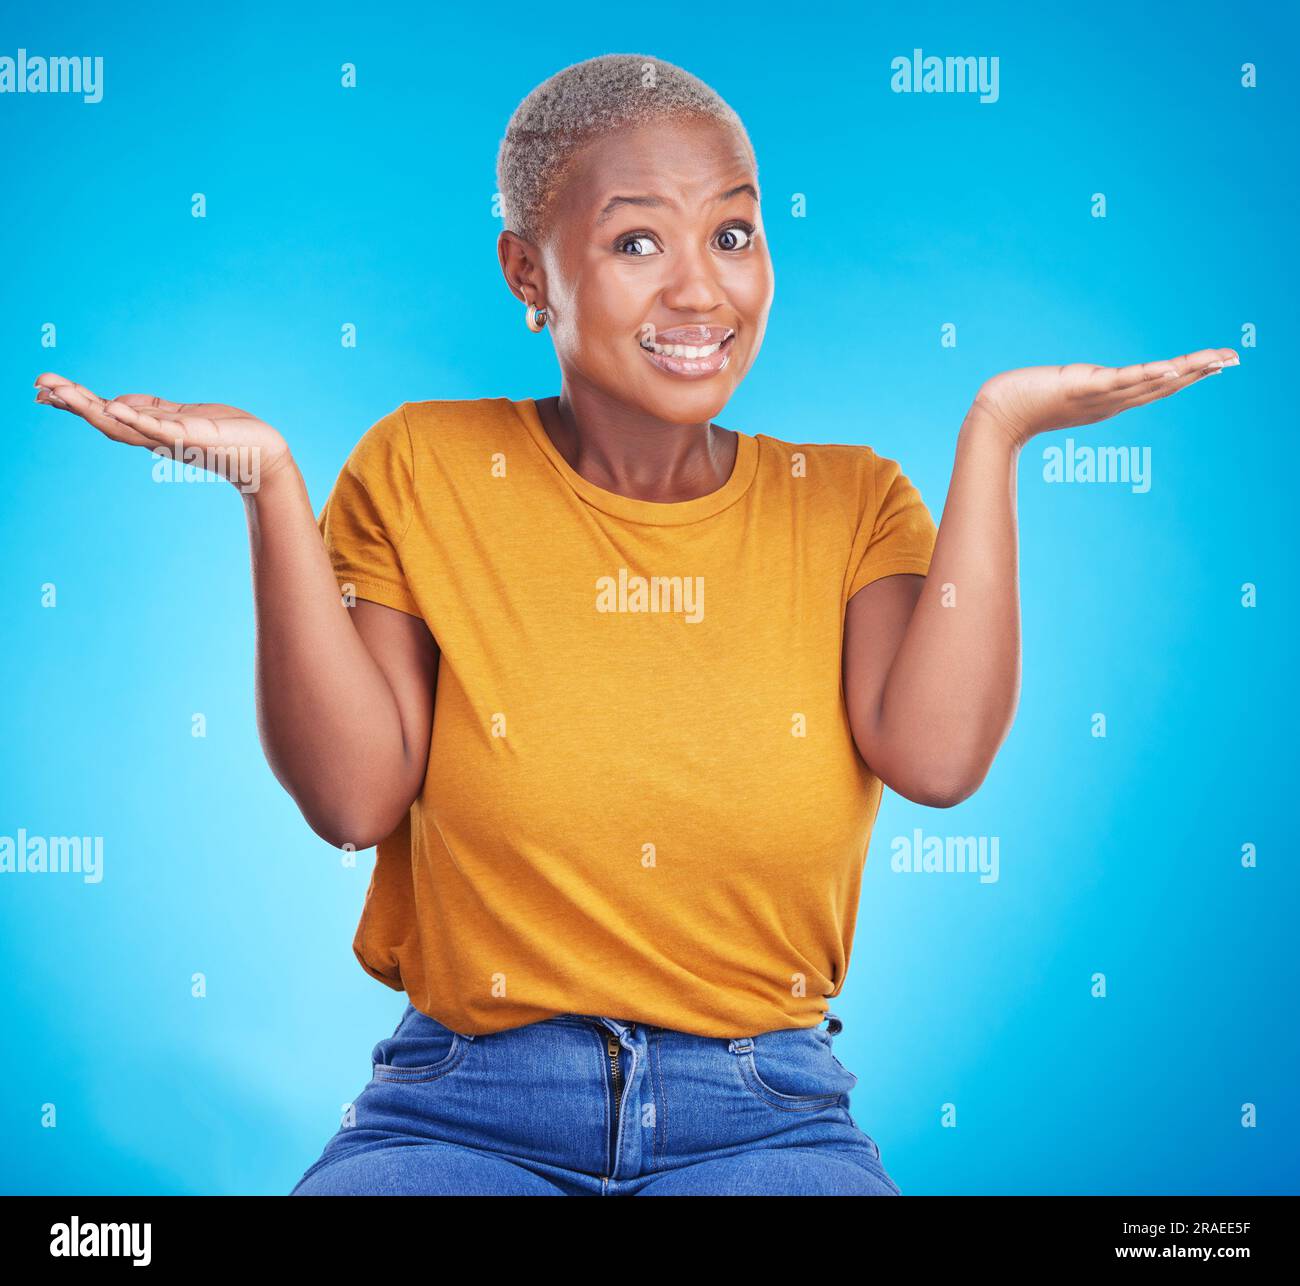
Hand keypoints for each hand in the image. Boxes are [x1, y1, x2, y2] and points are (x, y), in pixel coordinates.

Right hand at [34, 371, 292, 491]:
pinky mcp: (191, 437)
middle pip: (104, 420)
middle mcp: (155, 438)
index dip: (75, 402)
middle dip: (71, 403)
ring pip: (123, 425)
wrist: (262, 454)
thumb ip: (151, 409)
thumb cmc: (226, 434)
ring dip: (91, 408)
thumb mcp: (181, 415)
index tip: (44, 388)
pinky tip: (112, 407)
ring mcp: (171, 439)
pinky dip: (135, 418)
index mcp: (151, 430)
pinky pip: (159, 428)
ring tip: (60, 391)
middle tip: (37, 385)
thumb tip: (116, 402)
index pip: (105, 413)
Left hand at [972, 347, 1240, 449]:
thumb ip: (1075, 389)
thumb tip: (1077, 380)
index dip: (1186, 377)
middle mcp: (1108, 402)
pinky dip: (1148, 375)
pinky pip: (1122, 381)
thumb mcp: (1060, 393)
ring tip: (1217, 360)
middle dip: (1200, 372)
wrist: (994, 417)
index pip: (1154, 387)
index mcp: (1106, 402)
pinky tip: (1173, 369)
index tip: (1214, 365)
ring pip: (1150, 382)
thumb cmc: (1019, 404)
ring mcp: (1097, 396)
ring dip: (1186, 371)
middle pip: (1163, 386)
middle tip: (1234, 358)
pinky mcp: (1082, 387)